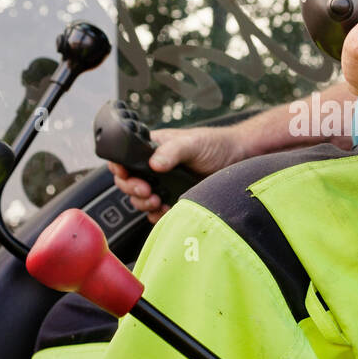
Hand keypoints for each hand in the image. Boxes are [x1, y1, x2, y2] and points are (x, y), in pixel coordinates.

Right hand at [109, 124, 247, 222]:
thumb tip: (153, 164)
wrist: (238, 160)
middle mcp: (153, 166)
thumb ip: (172, 151)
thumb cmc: (215, 144)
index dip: (119, 168)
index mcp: (152, 148)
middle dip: (133, 190)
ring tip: (157, 202)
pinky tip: (166, 211)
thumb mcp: (192, 143)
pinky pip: (156, 212)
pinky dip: (157, 215)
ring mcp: (162, 184)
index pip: (124, 158)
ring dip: (144, 204)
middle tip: (147, 192)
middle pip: (127, 182)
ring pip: (140, 199)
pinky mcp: (173, 199)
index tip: (125, 176)